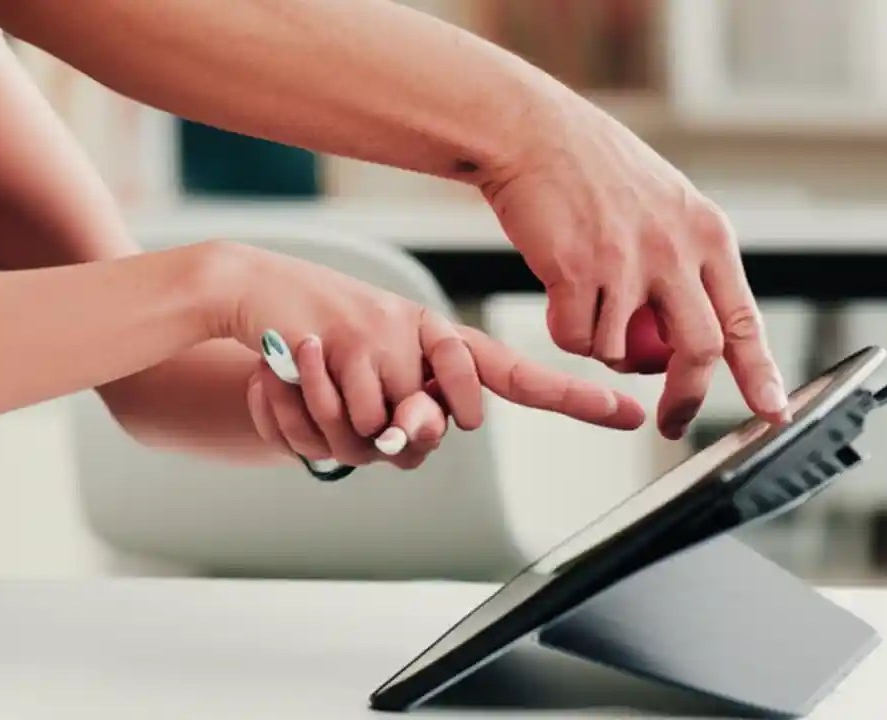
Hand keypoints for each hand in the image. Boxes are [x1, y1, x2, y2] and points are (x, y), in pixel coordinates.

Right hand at [207, 242, 645, 466]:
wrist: (256, 290)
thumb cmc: (323, 344)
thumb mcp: (372, 388)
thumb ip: (411, 420)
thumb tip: (425, 436)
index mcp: (445, 341)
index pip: (519, 377)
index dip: (576, 398)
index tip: (630, 412)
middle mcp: (432, 332)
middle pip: (449, 427)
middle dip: (407, 434)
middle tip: (361, 402)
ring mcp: (398, 333)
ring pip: (393, 432)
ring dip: (347, 426)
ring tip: (320, 380)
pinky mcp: (356, 339)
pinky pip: (355, 418)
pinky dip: (322, 412)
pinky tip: (300, 372)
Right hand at [482, 102, 789, 438]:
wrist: (533, 132)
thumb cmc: (593, 168)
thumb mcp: (666, 205)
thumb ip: (687, 263)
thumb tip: (689, 335)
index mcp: (707, 232)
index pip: (744, 319)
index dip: (760, 373)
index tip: (772, 410)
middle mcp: (674, 249)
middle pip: (698, 351)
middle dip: (685, 398)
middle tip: (671, 420)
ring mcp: (625, 262)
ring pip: (623, 353)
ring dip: (605, 351)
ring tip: (591, 313)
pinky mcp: (576, 271)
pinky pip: (576, 339)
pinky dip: (567, 332)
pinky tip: (560, 298)